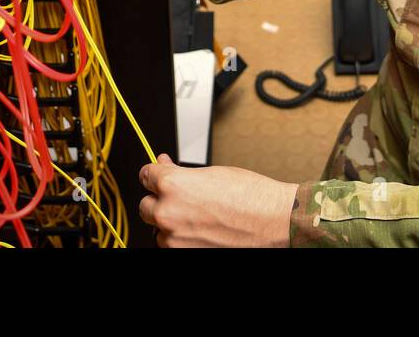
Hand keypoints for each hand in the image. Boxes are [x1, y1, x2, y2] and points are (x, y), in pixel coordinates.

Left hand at [138, 154, 296, 247]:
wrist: (273, 221)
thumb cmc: (250, 195)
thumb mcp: (211, 173)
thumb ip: (180, 172)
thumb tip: (163, 164)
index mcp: (173, 185)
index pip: (145, 175)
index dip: (155, 174)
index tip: (159, 177)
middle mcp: (168, 212)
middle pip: (145, 205)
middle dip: (159, 200)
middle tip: (182, 199)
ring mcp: (175, 238)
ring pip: (157, 228)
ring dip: (170, 223)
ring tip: (198, 217)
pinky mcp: (184, 254)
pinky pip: (171, 245)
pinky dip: (181, 239)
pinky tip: (201, 231)